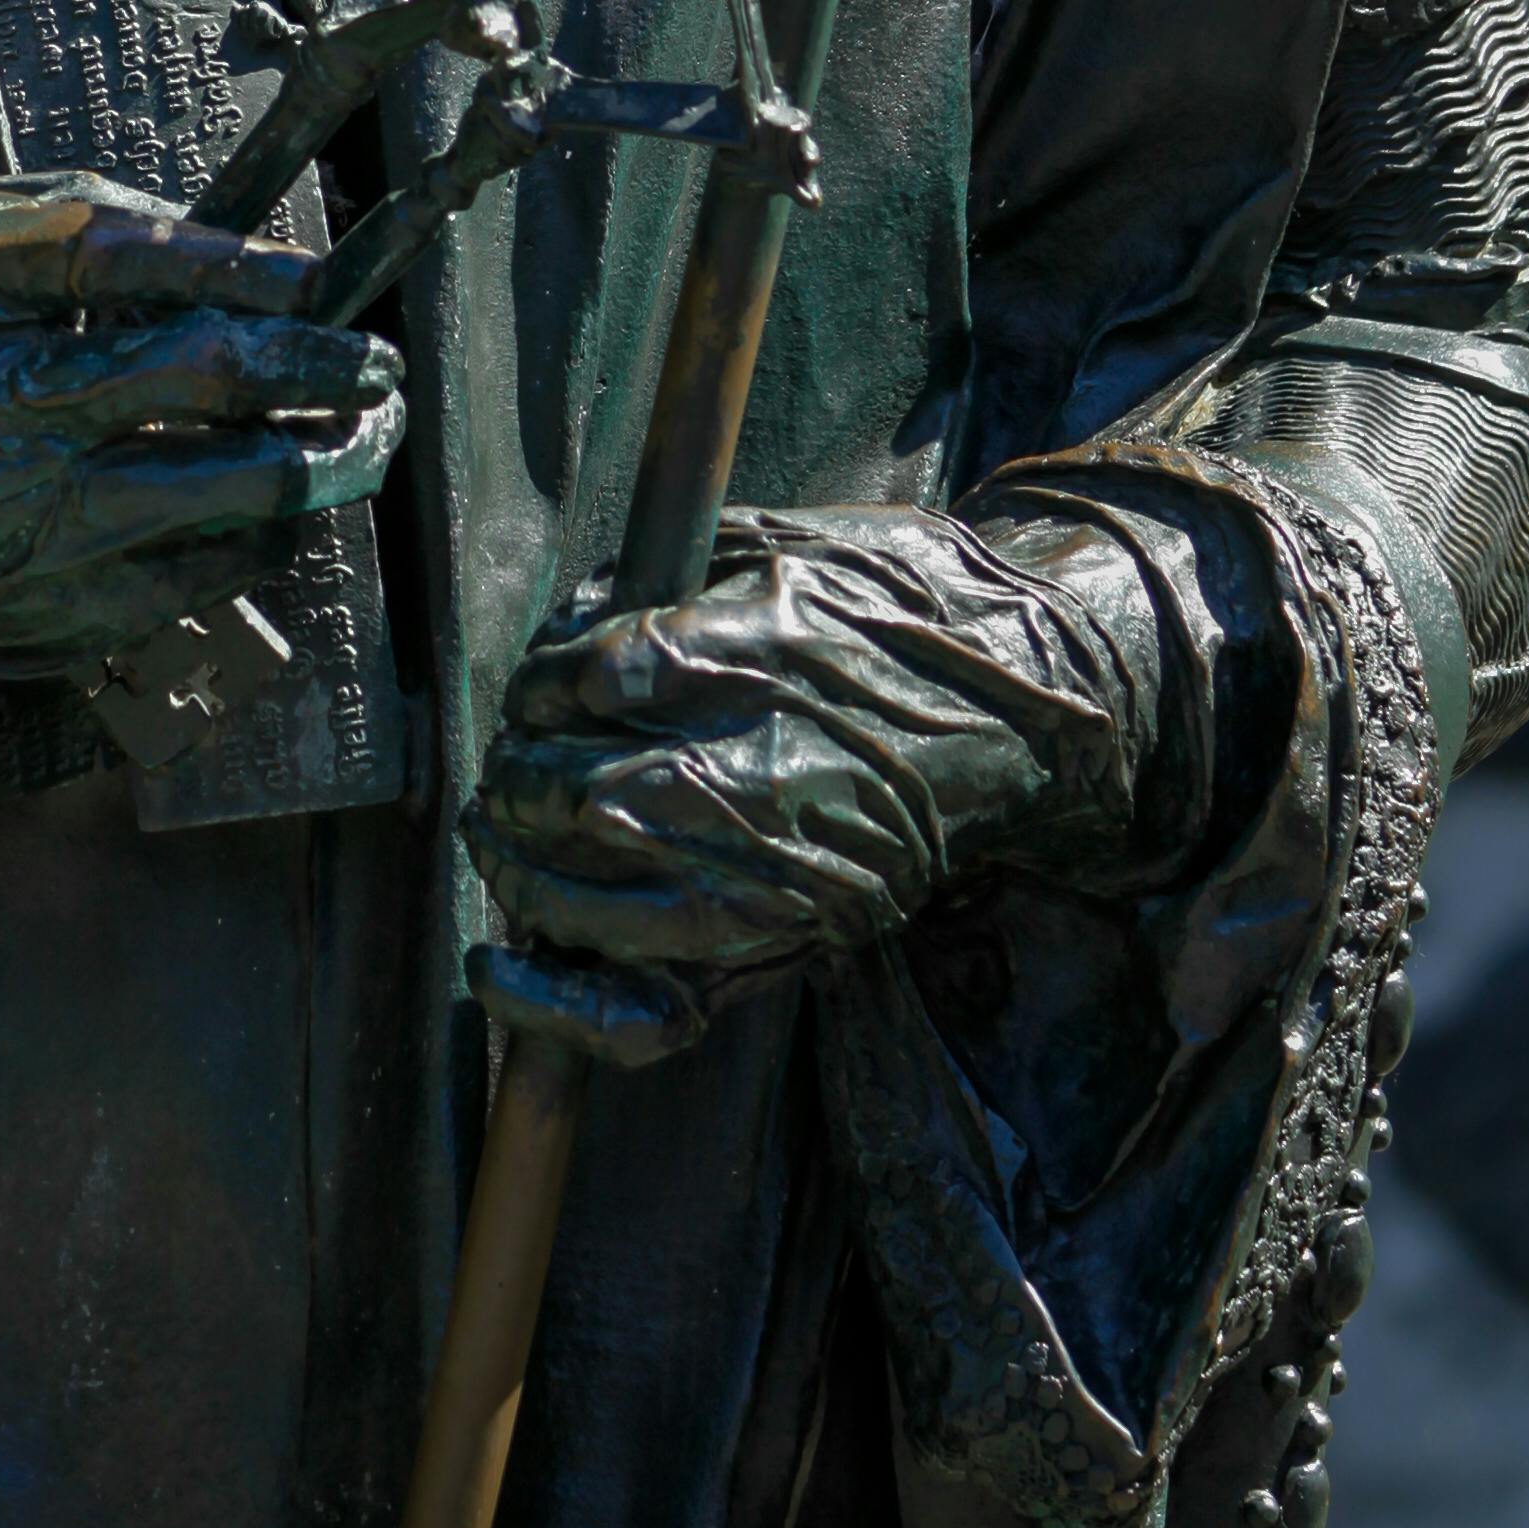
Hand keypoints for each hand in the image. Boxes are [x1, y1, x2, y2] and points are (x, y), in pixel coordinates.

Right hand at [0, 177, 403, 686]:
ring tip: (331, 456)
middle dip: (336, 417)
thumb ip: (88, 230)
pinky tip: (239, 531)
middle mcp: (14, 466)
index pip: (198, 333)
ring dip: (296, 496)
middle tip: (379, 391)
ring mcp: (10, 561)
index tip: (352, 308)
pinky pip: (155, 612)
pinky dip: (219, 568)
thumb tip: (230, 246)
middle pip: (231, 449)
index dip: (298, 321)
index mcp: (1, 353)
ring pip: (211, 541)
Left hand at [461, 498, 1160, 1007]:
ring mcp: (772, 860)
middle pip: (577, 783)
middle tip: (507, 765)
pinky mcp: (789, 931)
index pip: (591, 677)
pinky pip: (654, 983)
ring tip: (498, 839)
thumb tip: (577, 611)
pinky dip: (563, 983)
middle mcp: (756, 761)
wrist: (1030, 719)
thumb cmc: (910, 614)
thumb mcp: (798, 544)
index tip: (536, 688)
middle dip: (519, 775)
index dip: (541, 683)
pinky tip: (501, 960)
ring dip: (521, 866)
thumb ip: (679, 570)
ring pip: (596, 882)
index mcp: (753, 652)